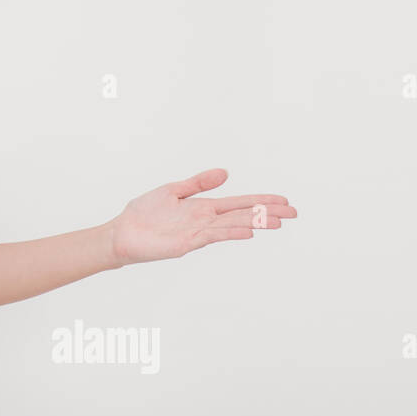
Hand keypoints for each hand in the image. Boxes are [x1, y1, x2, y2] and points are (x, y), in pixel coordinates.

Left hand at [106, 168, 296, 267]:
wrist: (122, 233)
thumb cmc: (143, 213)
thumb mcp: (172, 191)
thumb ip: (198, 183)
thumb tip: (226, 172)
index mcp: (203, 207)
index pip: (238, 203)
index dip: (261, 201)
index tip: (284, 201)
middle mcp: (205, 220)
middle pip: (243, 214)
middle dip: (268, 213)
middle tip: (295, 213)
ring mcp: (198, 232)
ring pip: (233, 225)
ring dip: (256, 223)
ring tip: (279, 222)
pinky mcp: (187, 243)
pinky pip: (213, 236)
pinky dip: (230, 232)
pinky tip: (248, 231)